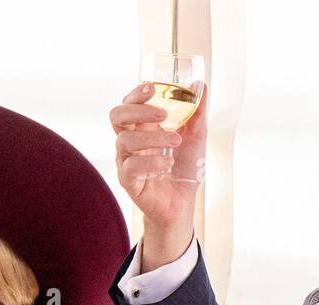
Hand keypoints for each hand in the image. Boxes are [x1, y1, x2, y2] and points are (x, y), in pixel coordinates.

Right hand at [110, 82, 207, 257]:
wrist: (183, 204)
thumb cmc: (185, 168)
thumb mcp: (197, 137)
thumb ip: (197, 113)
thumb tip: (201, 85)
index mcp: (142, 127)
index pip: (128, 104)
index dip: (136, 93)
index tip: (151, 87)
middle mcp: (130, 142)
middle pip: (117, 116)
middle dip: (137, 110)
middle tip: (162, 115)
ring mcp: (126, 161)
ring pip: (125, 141)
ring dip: (153, 138)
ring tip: (176, 142)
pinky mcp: (129, 182)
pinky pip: (131, 167)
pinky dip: (151, 162)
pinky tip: (168, 164)